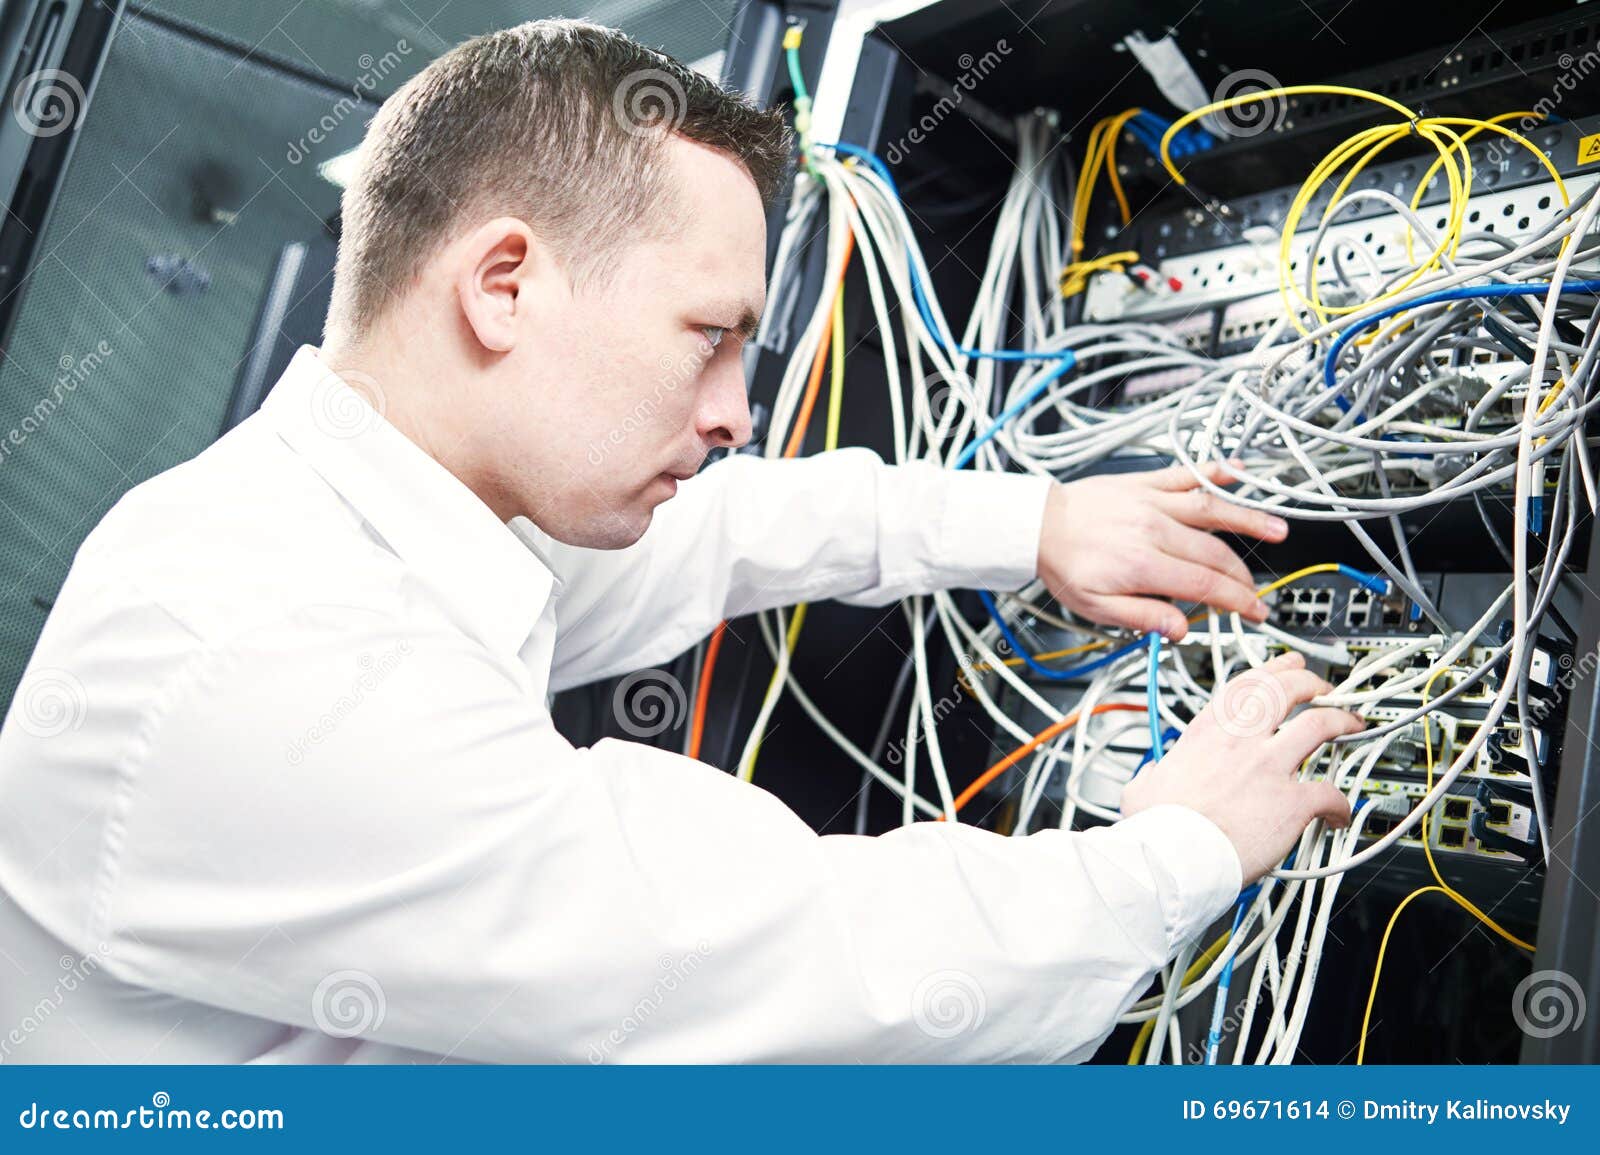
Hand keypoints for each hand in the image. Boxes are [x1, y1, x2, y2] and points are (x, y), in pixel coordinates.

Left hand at [1036, 459, 1287, 639]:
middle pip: (1215, 554)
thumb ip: (1142, 617)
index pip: (1205, 586)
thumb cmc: (1064, 565)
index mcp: (1142, 565)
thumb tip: (1179, 630)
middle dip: (1244, 576)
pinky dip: (1213, 472)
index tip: (1255, 612)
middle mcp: (1153, 530)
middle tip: (1260, 592)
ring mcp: (1152, 502)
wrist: (1036, 524)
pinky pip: (1185, 474)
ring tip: (1280, 530)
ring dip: (1249, 520)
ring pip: (1211, 509)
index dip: (1237, 602)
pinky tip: (1236, 471)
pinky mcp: (1145, 482)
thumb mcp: (1095, 608)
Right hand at [1121, 652, 1361, 881]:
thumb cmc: (1156, 829)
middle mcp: (1241, 741)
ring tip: (1352, 724)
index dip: (1274, 669)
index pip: (1247, 683)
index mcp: (1206, 733)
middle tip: (1323, 688)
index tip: (1287, 668)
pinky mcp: (1291, 801)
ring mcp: (1269, 767)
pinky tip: (1339, 812)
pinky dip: (1341, 802)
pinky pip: (1330, 791)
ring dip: (1342, 721)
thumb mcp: (1142, 786)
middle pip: (1287, 690)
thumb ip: (1155, 771)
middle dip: (1312, 682)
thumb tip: (1155, 772)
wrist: (1175, 858)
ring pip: (1320, 725)